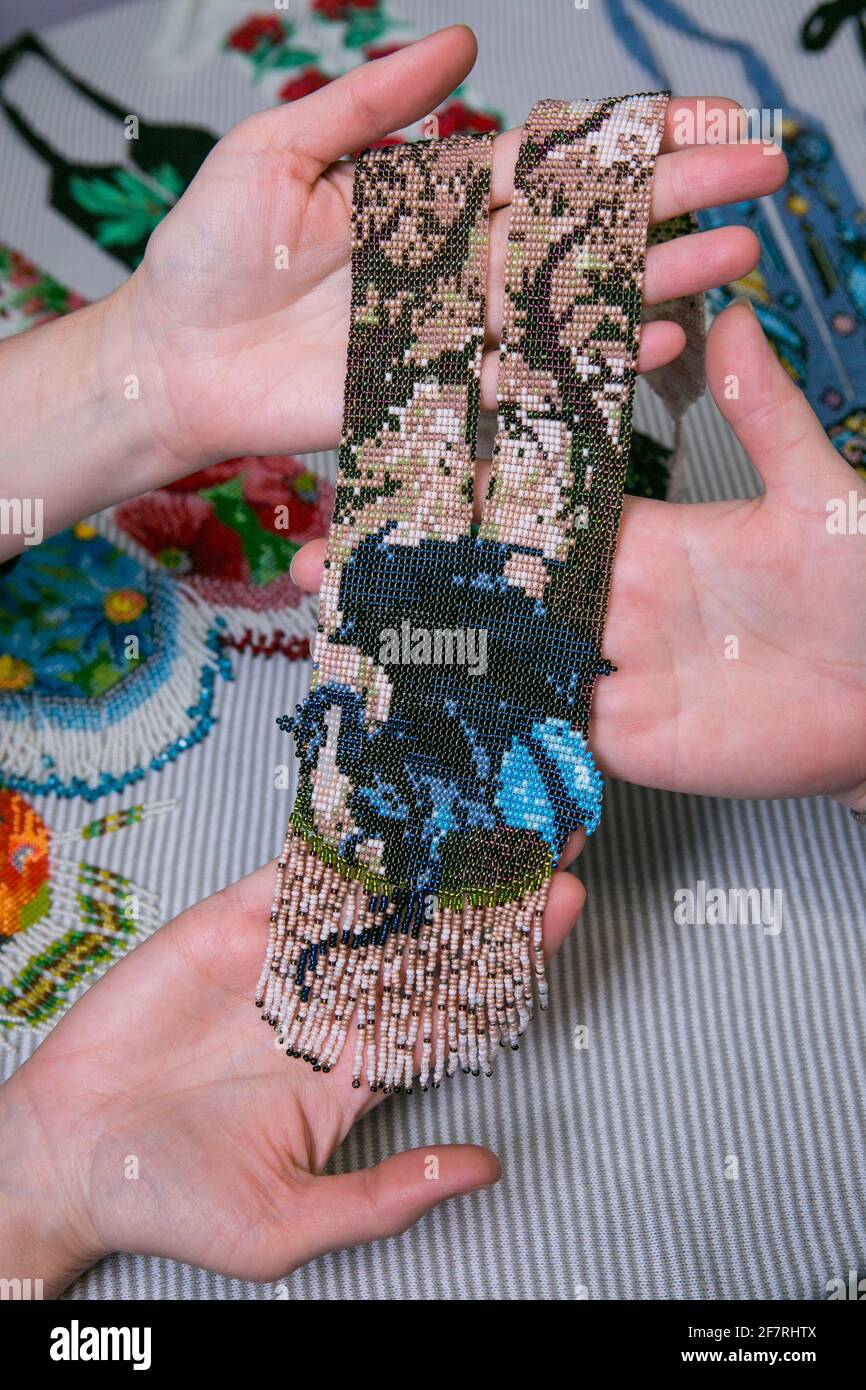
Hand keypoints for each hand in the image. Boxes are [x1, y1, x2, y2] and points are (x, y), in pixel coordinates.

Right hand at [0, 854, 584, 1292]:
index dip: (515, 952)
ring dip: (430, 845)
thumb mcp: (286, 1222)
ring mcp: (288, 957)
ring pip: (375, 891)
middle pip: (434, 933)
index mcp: (363, 1068)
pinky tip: (386, 798)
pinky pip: (294, 872)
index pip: (460, 1000)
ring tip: (486, 793)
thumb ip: (385, 1195)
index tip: (565, 901)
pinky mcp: (233, 923)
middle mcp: (337, 1003)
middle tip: (549, 822)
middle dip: (491, 882)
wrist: (68, 1155)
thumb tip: (485, 1169)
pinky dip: (337, 835)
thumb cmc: (173, 1200)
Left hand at [122, 26, 779, 473]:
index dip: (625, 138)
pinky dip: (591, 362)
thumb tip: (459, 44)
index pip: (549, 158)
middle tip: (760, 177)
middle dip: (673, 199)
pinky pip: (529, 377)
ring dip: (657, 280)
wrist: (176, 358)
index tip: (702, 121)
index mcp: (431, 194)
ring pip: (574, 299)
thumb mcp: (279, 151)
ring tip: (734, 258)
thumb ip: (370, 105)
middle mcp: (459, 260)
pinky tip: (655, 342)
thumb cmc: (212, 252)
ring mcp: (457, 327)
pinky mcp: (440, 389)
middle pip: (586, 225)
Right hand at [292, 303, 865, 812]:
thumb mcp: (820, 497)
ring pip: (500, 655)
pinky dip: (477, 722)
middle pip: (492, 582)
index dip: (467, 486)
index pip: (537, 503)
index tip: (398, 465)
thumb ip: (767, 419)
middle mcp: (615, 602)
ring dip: (420, 644)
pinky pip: (541, 730)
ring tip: (339, 631)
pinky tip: (410, 710)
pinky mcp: (623, 740)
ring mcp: (613, 673)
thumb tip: (732, 320)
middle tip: (323, 554)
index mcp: (647, 534)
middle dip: (407, 569)